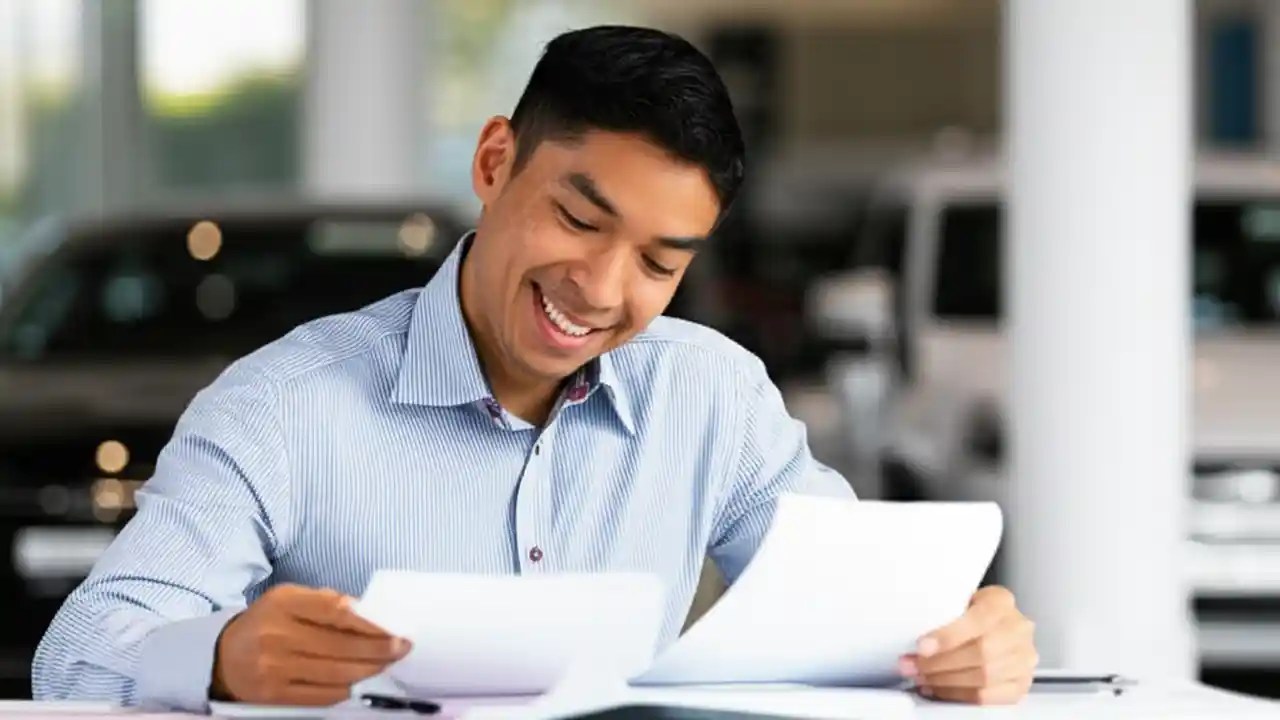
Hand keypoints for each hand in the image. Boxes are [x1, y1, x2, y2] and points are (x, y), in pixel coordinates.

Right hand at [211, 584, 411, 705]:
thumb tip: (369, 613)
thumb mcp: (291, 598)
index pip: (336, 612)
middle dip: (379, 649)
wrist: (224, 656)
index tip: (394, 628)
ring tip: (387, 663)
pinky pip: (322, 695)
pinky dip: (347, 688)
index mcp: (283, 603)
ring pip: (336, 674)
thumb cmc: (268, 621)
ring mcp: (274, 668)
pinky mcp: (274, 696)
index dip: (370, 623)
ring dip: (369, 670)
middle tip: (401, 647)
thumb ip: (327, 602)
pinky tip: (360, 680)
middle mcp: (277, 635)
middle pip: (341, 646)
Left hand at [898, 585, 1037, 704]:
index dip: (949, 636)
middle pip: (981, 652)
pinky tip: (938, 688)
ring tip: (921, 677)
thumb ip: (942, 612)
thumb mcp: (956, 600)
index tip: (922, 646)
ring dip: (945, 680)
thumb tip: (908, 630)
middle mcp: (1018, 628)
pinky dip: (958, 694)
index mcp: (1001, 601)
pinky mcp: (1021, 683)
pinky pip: (988, 696)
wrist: (992, 626)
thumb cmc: (968, 612)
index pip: (979, 619)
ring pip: (984, 676)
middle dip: (940, 663)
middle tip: (912, 665)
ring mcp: (1024, 657)